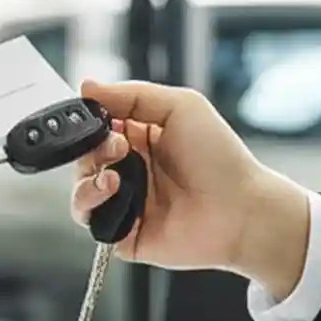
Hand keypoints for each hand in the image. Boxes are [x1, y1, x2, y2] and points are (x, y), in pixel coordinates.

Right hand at [70, 81, 310, 298]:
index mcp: (142, 138)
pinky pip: (90, 221)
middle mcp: (132, 170)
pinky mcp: (124, 233)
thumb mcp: (180, 105)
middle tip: (117, 148)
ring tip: (112, 177)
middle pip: (85, 158)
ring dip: (86, 179)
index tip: (95, 119)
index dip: (91, 123)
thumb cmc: (220, 158)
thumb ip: (131, 95)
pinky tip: (113, 193)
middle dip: (91, 150)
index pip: (99, 127)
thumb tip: (87, 87)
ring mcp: (127, 202)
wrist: (240, 211)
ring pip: (81, 191)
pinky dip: (91, 206)